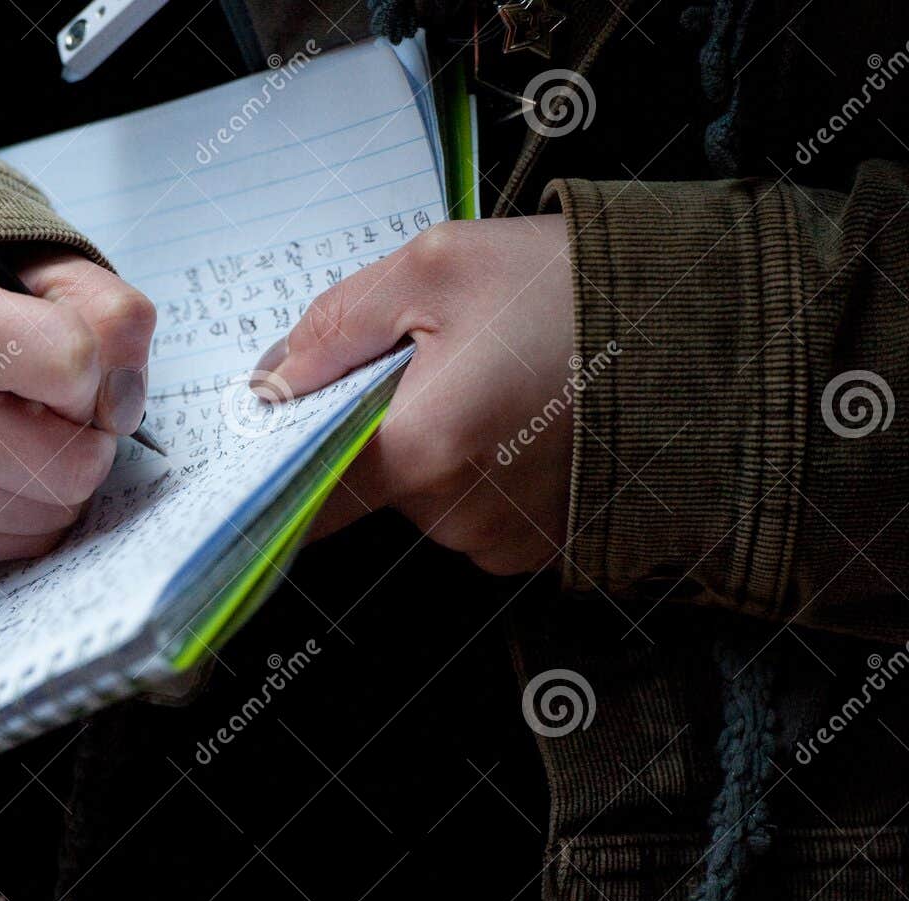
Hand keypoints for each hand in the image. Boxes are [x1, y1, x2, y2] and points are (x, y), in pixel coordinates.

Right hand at [0, 248, 155, 562]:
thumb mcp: (40, 275)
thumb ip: (112, 318)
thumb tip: (123, 410)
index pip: (75, 364)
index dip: (89, 367)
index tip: (59, 359)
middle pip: (74, 466)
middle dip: (82, 438)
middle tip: (48, 408)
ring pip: (50, 515)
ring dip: (55, 480)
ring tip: (14, 434)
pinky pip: (15, 546)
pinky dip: (22, 512)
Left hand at [260, 216, 575, 574]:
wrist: (718, 333)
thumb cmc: (580, 290)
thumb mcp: (440, 266)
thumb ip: (335, 327)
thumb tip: (269, 381)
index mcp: (421, 453)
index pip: (303, 497)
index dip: (278, 465)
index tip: (274, 432)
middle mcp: (458, 519)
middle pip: (368, 486)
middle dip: (377, 425)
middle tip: (428, 359)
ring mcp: (505, 542)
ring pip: (424, 499)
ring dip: (435, 447)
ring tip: (494, 380)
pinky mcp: (544, 548)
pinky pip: (477, 513)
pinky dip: (483, 470)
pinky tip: (524, 416)